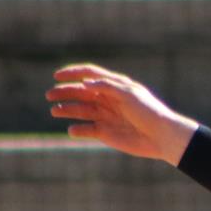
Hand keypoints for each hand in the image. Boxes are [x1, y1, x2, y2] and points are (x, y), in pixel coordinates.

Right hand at [46, 64, 198, 164]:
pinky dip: (77, 130)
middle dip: (64, 92)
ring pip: (79, 110)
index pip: (89, 75)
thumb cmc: (148, 111)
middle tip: (49, 95)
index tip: (57, 76)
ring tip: (55, 111)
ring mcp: (105, 116)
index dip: (73, 73)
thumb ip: (107, 87)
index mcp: (114, 86)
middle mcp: (107, 99)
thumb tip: (85, 84)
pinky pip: (86, 130)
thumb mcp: (129, 94)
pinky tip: (73, 130)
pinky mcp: (104, 133)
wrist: (161, 137)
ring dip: (65, 109)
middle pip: (80, 93)